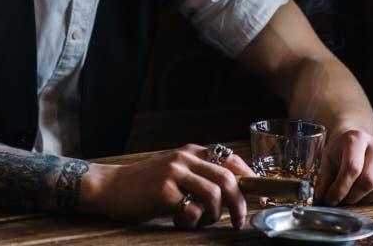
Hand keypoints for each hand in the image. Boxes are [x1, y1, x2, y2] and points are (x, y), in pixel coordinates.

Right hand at [83, 143, 254, 228]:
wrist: (111, 187)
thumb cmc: (146, 185)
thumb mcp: (177, 173)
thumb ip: (201, 177)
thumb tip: (236, 194)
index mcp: (192, 151)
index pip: (232, 160)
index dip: (251, 179)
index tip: (260, 197)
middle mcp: (186, 157)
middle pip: (227, 178)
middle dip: (239, 203)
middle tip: (238, 221)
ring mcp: (175, 172)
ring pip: (214, 194)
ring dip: (215, 215)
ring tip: (202, 221)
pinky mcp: (165, 190)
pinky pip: (193, 210)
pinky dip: (193, 221)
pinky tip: (180, 220)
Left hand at [314, 129, 372, 205]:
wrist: (357, 141)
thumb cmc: (341, 152)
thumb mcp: (327, 158)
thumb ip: (323, 177)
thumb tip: (319, 197)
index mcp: (356, 138)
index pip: (352, 168)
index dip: (340, 188)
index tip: (331, 200)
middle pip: (369, 180)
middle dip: (353, 196)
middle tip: (343, 200)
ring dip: (368, 199)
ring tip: (356, 196)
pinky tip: (372, 194)